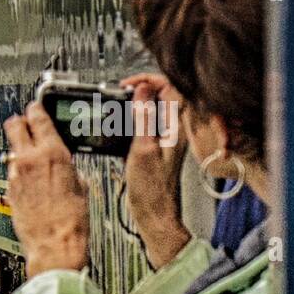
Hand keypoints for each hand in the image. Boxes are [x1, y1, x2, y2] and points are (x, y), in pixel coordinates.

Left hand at [4, 102, 89, 276]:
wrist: (55, 246)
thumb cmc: (72, 221)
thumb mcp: (81, 184)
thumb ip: (68, 166)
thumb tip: (64, 163)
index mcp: (52, 153)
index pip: (37, 116)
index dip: (36, 108)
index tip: (36, 106)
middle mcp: (29, 161)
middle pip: (14, 125)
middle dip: (20, 121)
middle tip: (27, 123)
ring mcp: (15, 176)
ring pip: (12, 149)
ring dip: (20, 149)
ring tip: (33, 156)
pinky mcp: (9, 192)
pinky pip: (12, 172)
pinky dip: (20, 171)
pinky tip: (32, 181)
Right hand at [121, 73, 191, 268]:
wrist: (153, 213)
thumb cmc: (152, 189)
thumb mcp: (142, 149)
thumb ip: (143, 117)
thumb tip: (142, 90)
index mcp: (176, 126)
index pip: (169, 86)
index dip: (147, 80)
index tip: (127, 86)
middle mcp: (173, 128)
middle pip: (159, 94)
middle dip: (137, 90)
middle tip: (118, 96)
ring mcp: (164, 136)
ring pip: (150, 108)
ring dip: (133, 105)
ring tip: (117, 110)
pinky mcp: (154, 145)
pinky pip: (144, 123)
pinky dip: (130, 120)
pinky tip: (119, 128)